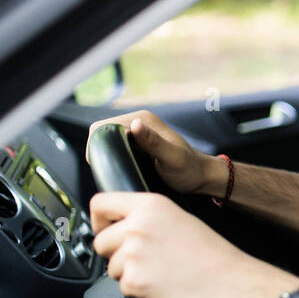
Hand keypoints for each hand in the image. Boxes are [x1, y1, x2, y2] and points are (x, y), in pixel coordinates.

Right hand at [86, 109, 219, 195]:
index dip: (98, 144)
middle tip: (112, 169)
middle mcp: (139, 123)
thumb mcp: (172, 158)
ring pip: (108, 142)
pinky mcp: (138, 144)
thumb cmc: (190, 170)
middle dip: (102, 151)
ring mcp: (138, 133)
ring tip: (118, 170)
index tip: (105, 163)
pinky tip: (123, 168)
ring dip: (108, 155)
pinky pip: (116, 148)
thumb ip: (154, 142)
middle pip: (103, 134)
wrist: (201, 177)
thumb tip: (135, 125)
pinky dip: (115, 157)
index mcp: (143, 119)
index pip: (103, 126)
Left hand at [90, 192, 297, 297]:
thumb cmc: (213, 255)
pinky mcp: (136, 281)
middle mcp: (138, 226)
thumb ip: (148, 218)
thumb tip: (122, 227)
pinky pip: (124, 288)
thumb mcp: (180, 219)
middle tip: (144, 261)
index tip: (105, 230)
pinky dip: (140, 291)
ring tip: (160, 273)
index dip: (99, 220)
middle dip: (116, 255)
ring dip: (130, 275)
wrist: (232, 281)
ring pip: (112, 268)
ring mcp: (134, 253)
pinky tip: (163, 285)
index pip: (100, 203)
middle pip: (101, 242)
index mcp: (150, 206)